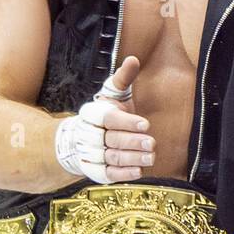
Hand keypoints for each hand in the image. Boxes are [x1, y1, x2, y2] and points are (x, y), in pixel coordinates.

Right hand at [55, 56, 156, 183]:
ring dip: (131, 158)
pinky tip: (138, 171)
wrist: (81, 139)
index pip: (108, 118)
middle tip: (152, 142)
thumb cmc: (105, 113)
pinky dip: (123, 174)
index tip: (146, 124)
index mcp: (92, 113)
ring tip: (151, 157)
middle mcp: (88, 134)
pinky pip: (108, 174)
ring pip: (111, 157)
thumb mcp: (113, 94)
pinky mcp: (94, 170)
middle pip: (111, 139)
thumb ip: (123, 78)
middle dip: (132, 142)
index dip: (126, 121)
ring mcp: (90, 153)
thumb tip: (133, 59)